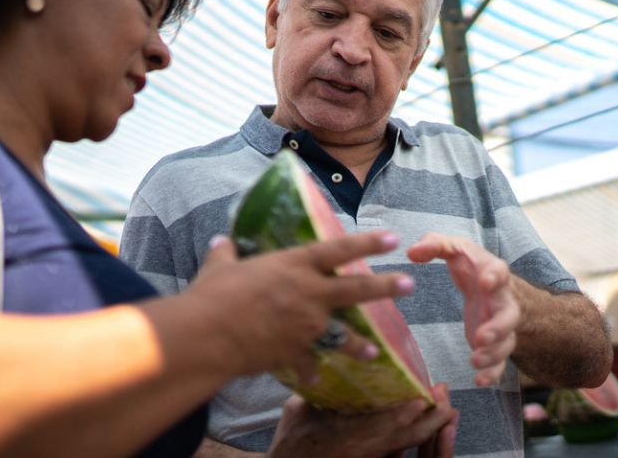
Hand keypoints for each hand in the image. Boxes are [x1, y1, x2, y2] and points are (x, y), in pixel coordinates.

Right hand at [187, 231, 414, 383]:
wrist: (209, 335)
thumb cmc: (213, 294)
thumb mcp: (219, 267)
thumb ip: (226, 254)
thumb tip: (221, 243)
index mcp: (294, 265)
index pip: (339, 248)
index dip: (367, 243)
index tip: (391, 238)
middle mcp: (309, 293)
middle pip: (357, 289)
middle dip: (386, 287)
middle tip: (409, 285)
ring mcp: (306, 325)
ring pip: (344, 334)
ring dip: (361, 344)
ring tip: (376, 350)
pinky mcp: (295, 352)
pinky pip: (309, 364)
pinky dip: (311, 371)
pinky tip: (316, 378)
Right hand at [268, 384, 455, 457]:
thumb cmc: (293, 439)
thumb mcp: (299, 409)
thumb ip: (318, 388)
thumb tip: (328, 360)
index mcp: (347, 436)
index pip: (383, 425)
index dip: (406, 412)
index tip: (423, 395)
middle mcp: (366, 447)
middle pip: (409, 435)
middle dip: (433, 417)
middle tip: (444, 394)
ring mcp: (372, 454)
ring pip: (409, 442)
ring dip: (431, 425)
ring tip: (447, 405)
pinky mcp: (373, 456)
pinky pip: (403, 445)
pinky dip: (419, 431)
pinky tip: (427, 419)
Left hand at [406, 233, 519, 387]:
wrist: (489, 284)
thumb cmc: (470, 264)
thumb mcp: (454, 249)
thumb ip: (434, 245)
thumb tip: (412, 252)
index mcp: (493, 273)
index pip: (500, 272)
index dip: (494, 277)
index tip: (484, 283)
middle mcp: (502, 300)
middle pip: (509, 315)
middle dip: (498, 327)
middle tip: (481, 337)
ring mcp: (501, 324)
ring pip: (506, 342)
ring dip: (494, 353)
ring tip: (474, 360)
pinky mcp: (494, 343)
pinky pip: (500, 362)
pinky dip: (492, 373)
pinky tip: (479, 381)